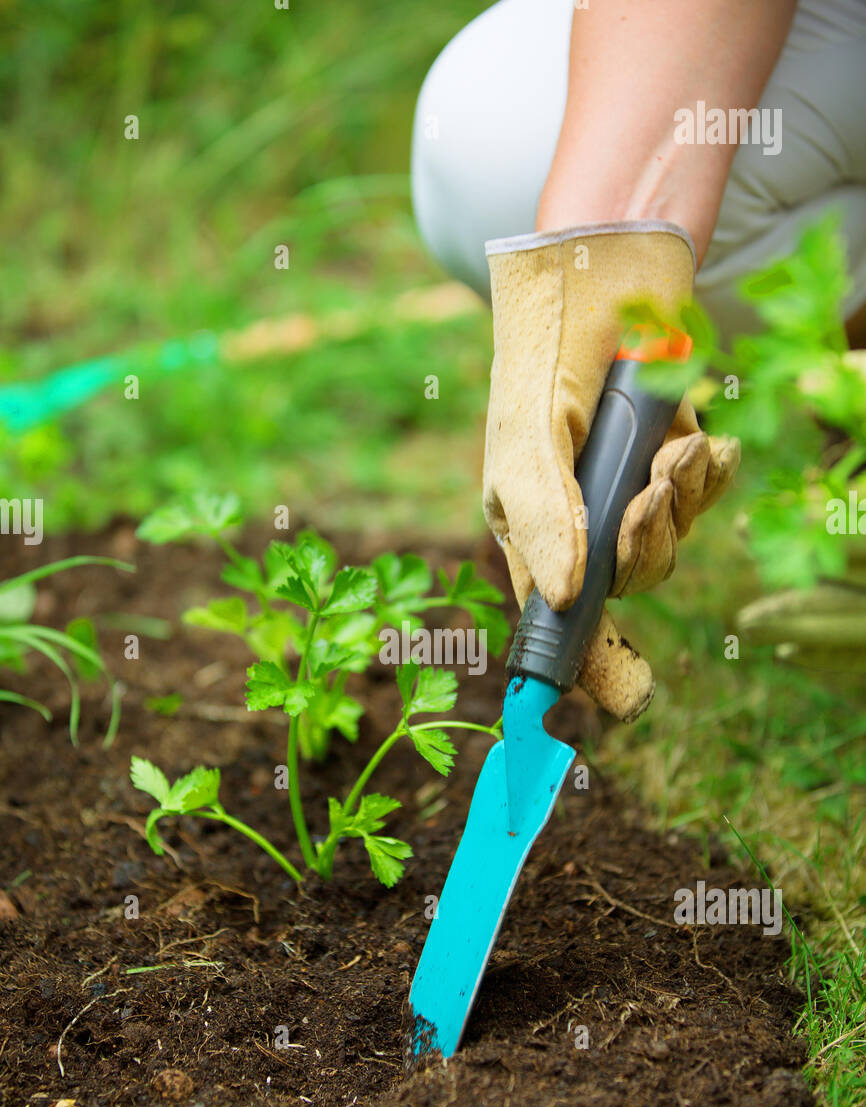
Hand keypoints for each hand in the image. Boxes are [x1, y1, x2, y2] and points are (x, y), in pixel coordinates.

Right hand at [483, 222, 738, 720]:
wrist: (608, 262)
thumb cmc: (546, 346)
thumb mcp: (528, 430)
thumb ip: (544, 514)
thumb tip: (563, 599)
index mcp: (529, 526)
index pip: (554, 618)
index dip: (585, 664)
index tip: (620, 703)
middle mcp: (578, 520)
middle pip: (624, 585)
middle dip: (645, 548)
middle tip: (649, 493)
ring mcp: (627, 490)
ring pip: (668, 545)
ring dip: (678, 505)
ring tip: (669, 450)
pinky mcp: (672, 457)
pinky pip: (704, 498)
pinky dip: (709, 476)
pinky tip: (699, 441)